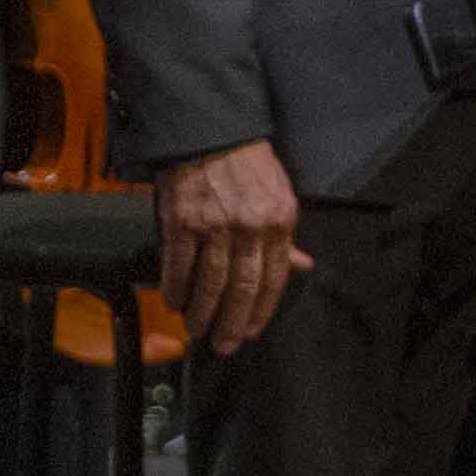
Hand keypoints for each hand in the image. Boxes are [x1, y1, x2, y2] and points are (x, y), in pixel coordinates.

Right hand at [157, 140, 304, 355]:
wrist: (209, 130)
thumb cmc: (246, 163)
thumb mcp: (278, 195)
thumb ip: (287, 236)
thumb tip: (303, 266)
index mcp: (279, 222)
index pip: (273, 280)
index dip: (261, 313)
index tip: (249, 333)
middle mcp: (250, 227)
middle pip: (242, 289)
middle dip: (231, 323)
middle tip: (222, 345)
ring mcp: (215, 225)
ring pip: (210, 283)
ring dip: (202, 312)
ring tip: (196, 329)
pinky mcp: (183, 221)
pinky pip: (179, 265)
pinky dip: (175, 288)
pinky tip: (173, 302)